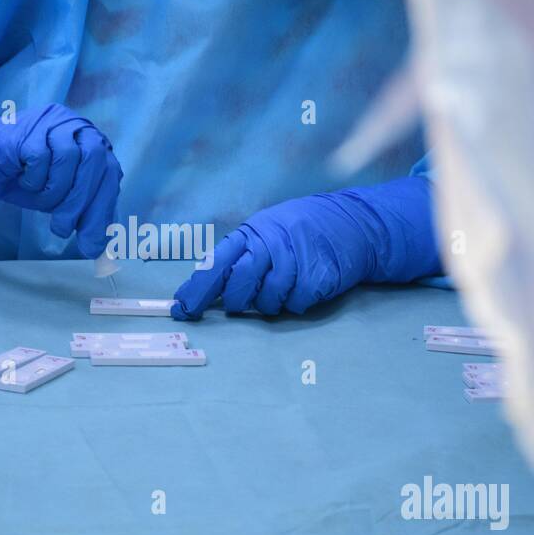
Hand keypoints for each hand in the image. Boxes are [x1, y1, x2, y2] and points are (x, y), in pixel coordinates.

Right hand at [0, 92, 121, 257]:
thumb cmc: (20, 177)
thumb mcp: (57, 199)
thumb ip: (82, 213)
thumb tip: (100, 248)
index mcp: (89, 141)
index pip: (109, 173)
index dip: (102, 209)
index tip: (92, 244)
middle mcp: (75, 125)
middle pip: (96, 162)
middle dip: (82, 202)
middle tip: (62, 230)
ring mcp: (51, 122)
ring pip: (70, 159)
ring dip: (54, 191)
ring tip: (36, 198)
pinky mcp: (27, 127)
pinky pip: (40, 157)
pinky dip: (33, 178)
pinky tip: (21, 178)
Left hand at [171, 178, 438, 319]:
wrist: (352, 223)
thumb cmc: (301, 230)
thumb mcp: (266, 231)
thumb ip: (240, 256)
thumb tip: (209, 287)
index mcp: (252, 233)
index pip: (216, 264)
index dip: (196, 290)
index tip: (181, 310)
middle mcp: (270, 244)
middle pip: (239, 286)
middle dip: (237, 302)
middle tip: (242, 303)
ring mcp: (295, 260)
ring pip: (267, 301)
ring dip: (271, 302)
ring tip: (285, 284)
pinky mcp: (317, 277)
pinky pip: (294, 304)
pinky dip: (296, 302)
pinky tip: (305, 284)